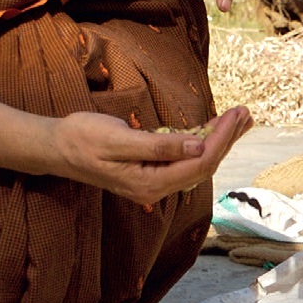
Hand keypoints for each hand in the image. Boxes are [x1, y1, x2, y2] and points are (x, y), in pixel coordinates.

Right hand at [47, 105, 251, 199]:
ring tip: (240, 119)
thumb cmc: (82, 139)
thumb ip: (159, 146)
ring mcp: (154, 182)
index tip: (236, 114)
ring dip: (219, 140)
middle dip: (227, 139)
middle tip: (246, 113)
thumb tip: (198, 145)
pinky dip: (202, 141)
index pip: (199, 162)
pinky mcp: (151, 172)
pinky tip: (214, 128)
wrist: (56, 148)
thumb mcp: (119, 139)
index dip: (221, 138)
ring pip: (197, 162)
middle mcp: (156, 189)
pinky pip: (184, 158)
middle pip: (204, 165)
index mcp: (150, 184)